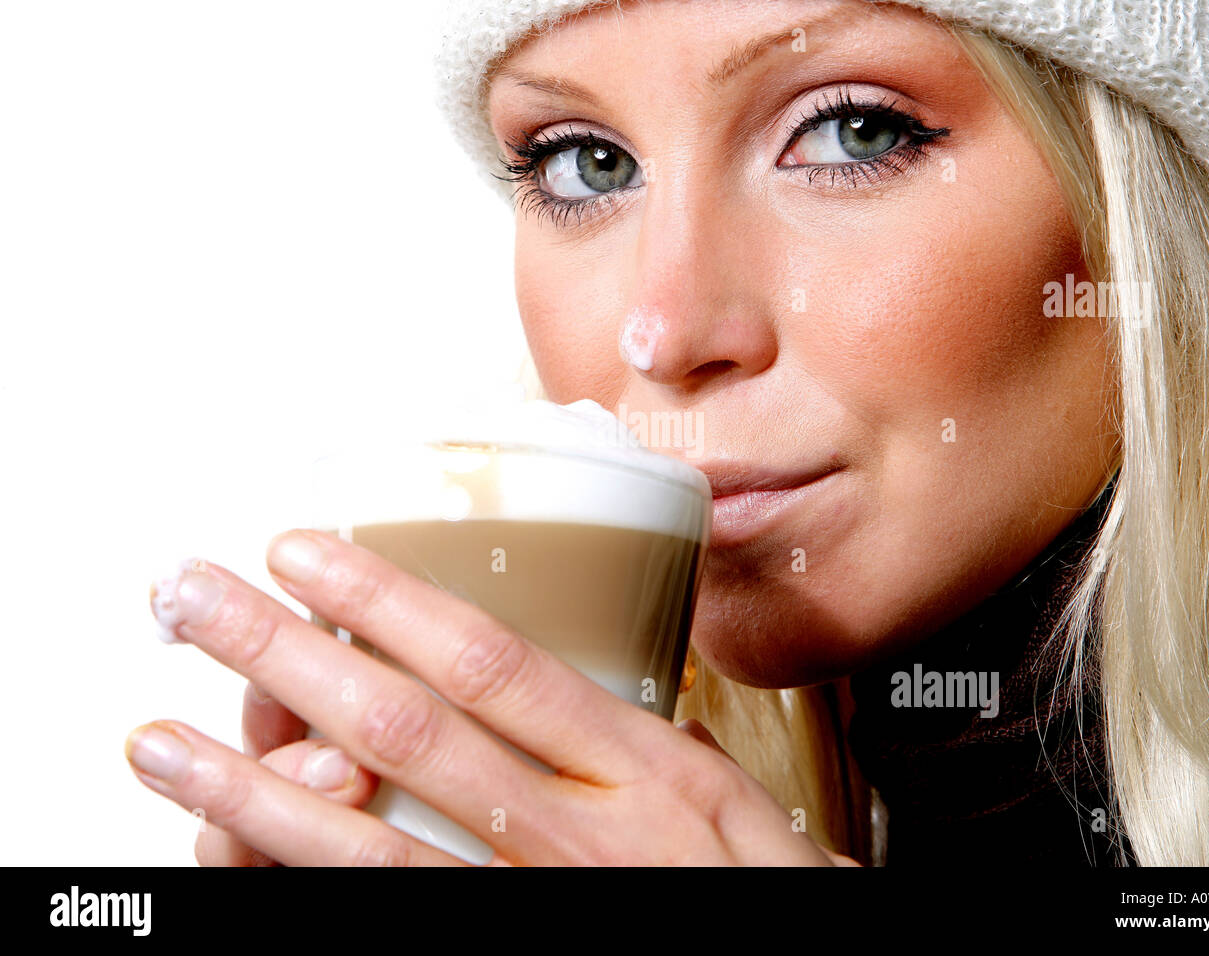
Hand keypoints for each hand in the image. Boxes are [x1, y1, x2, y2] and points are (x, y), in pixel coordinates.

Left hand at [128, 532, 859, 864]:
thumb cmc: (767, 902)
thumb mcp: (747, 814)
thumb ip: (673, 753)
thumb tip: (633, 708)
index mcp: (643, 771)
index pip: (492, 664)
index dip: (387, 602)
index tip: (308, 554)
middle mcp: (576, 836)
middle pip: (402, 732)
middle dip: (283, 658)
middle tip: (190, 598)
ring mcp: (528, 907)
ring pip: (361, 847)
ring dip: (247, 790)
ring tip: (158, 743)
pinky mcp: (496, 951)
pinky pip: (381, 922)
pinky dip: (294, 888)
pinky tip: (230, 860)